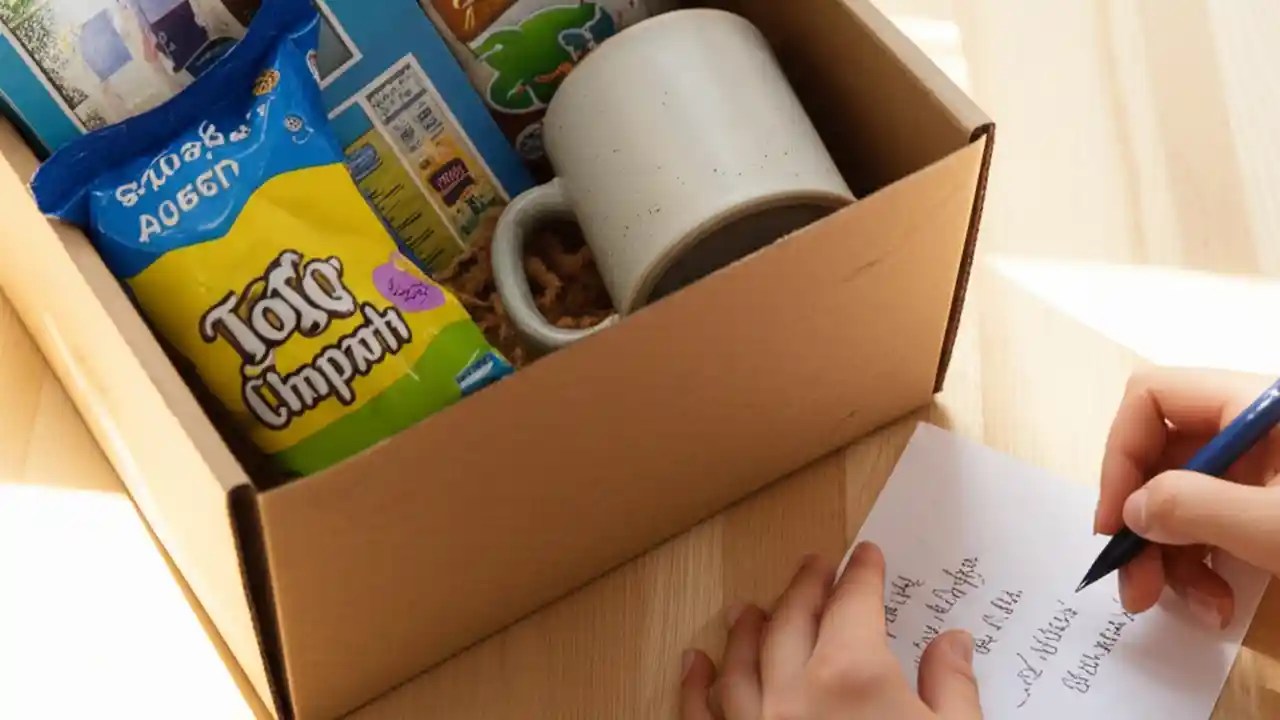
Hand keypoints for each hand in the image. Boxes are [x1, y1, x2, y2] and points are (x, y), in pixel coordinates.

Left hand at [680, 543, 981, 718]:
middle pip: (794, 622)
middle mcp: (794, 694)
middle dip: (806, 589)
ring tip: (752, 606)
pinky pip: (702, 716)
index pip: (854, 605)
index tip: (864, 557)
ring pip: (741, 662)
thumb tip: (953, 645)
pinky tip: (694, 663)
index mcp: (852, 678)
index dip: (860, 577)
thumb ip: (953, 690)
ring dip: (747, 629)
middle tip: (815, 566)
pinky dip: (695, 686)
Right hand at [1094, 368, 1279, 628]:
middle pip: (1161, 456)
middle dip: (1143, 526)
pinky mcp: (1273, 506)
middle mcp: (1251, 428)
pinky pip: (1216, 524)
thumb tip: (1132, 512)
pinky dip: (1206, 566)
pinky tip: (1220, 604)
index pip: (1151, 397)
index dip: (1120, 456)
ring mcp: (1267, 469)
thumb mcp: (1275, 525)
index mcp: (1255, 404)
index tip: (1114, 523)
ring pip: (1183, 499)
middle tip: (1135, 589)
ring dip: (1172, 559)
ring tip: (1199, 610)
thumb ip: (1195, 507)